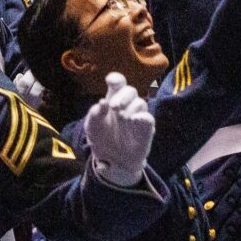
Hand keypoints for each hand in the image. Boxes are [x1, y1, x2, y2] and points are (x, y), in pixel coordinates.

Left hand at [80, 72, 156, 186]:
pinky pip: (148, 118)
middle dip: (123, 96)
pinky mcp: (146, 128)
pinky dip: (143, 117)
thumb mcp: (92, 127)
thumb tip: (102, 102)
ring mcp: (137, 115)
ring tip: (123, 118)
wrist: (112, 161)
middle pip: (130, 90)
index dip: (116, 79)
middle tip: (114, 107)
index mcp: (113, 99)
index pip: (118, 83)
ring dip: (131, 107)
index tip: (111, 81)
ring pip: (140, 102)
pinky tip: (134, 120)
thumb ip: (95, 114)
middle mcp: (127, 105)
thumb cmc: (102, 138)